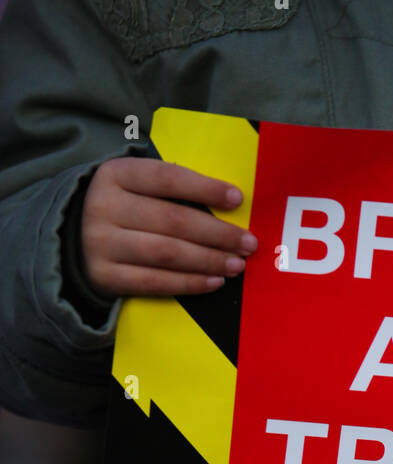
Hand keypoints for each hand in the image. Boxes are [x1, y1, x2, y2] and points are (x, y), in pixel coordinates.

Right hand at [80, 156, 257, 298]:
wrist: (69, 240)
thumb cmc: (119, 210)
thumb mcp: (132, 187)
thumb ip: (169, 191)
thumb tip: (227, 204)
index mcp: (115, 174)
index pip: (167, 178)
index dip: (205, 188)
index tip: (237, 199)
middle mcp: (105, 206)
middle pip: (173, 220)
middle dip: (217, 234)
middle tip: (248, 244)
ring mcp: (102, 243)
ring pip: (167, 253)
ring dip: (208, 261)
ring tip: (236, 265)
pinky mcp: (104, 277)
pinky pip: (155, 282)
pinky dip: (189, 283)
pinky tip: (214, 282)